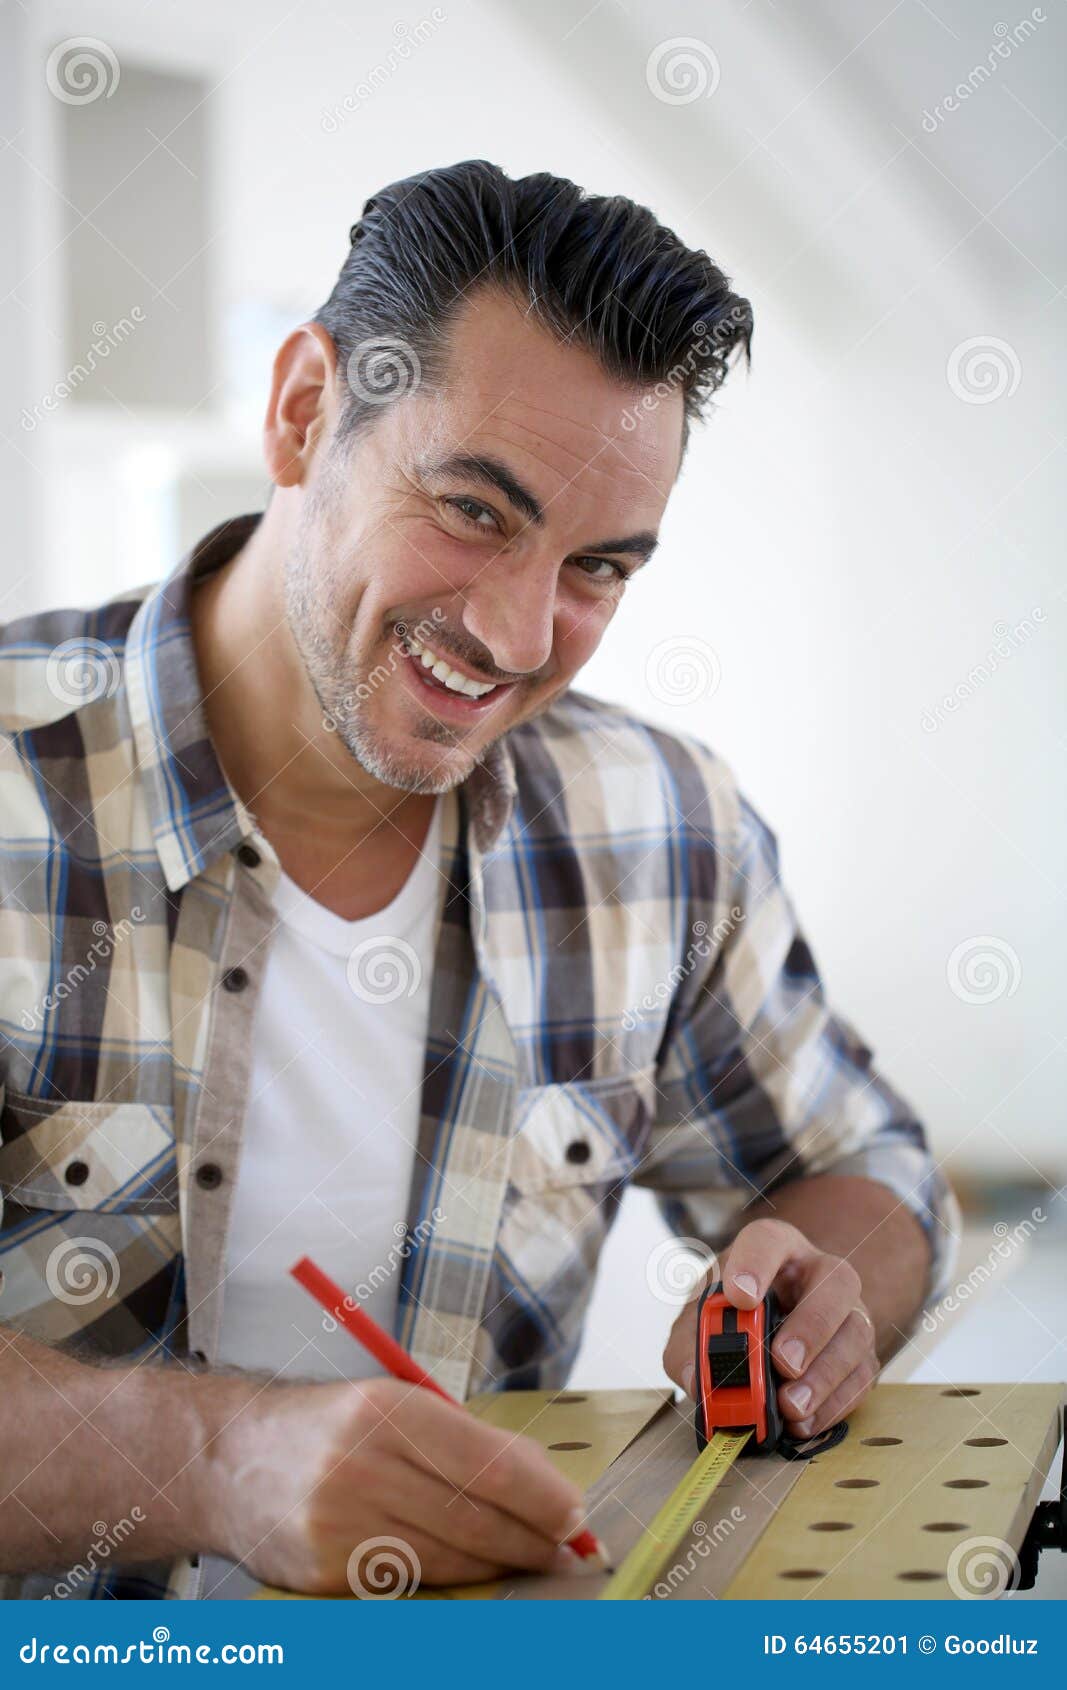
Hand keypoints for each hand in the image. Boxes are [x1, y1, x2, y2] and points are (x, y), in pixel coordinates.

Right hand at [214, 1376, 589, 1592]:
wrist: (229, 1460)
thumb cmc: (329, 1426)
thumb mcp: (392, 1402)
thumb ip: (464, 1440)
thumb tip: (544, 1484)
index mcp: (387, 1411)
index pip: (489, 1465)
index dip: (544, 1497)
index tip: (575, 1514)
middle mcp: (362, 1466)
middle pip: (476, 1519)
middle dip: (533, 1537)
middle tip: (567, 1545)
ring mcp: (342, 1525)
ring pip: (452, 1556)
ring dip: (500, 1560)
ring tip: (528, 1553)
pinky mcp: (329, 1572)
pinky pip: (414, 1579)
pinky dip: (450, 1573)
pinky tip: (468, 1562)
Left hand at [662, 1219, 878, 1441]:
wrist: (766, 1322)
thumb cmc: (732, 1310)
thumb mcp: (699, 1315)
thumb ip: (689, 1343)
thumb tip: (697, 1378)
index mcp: (774, 1249)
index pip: (769, 1239)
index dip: (756, 1264)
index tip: (739, 1297)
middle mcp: (818, 1272)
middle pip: (836, 1281)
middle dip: (812, 1326)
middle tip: (783, 1363)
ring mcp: (847, 1312)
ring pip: (857, 1332)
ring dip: (825, 1375)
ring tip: (790, 1405)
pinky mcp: (859, 1355)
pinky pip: (862, 1377)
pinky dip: (834, 1403)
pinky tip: (805, 1420)